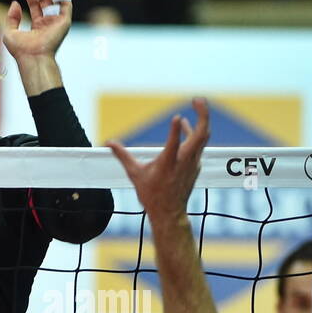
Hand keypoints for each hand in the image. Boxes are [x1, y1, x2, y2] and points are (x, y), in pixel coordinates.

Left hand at [2, 0, 71, 60]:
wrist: (33, 58)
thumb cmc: (21, 50)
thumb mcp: (10, 32)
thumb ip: (12, 18)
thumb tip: (15, 3)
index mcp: (38, 25)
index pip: (34, 3)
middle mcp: (48, 22)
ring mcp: (57, 21)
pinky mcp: (64, 21)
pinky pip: (66, 4)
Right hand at [107, 97, 210, 221]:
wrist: (169, 213)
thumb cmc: (151, 194)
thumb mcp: (134, 174)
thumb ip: (122, 155)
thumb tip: (108, 143)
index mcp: (168, 164)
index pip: (175, 145)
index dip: (176, 131)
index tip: (177, 116)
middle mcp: (184, 162)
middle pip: (201, 135)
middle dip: (203, 115)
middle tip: (198, 100)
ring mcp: (193, 163)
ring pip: (203, 138)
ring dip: (201, 120)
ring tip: (197, 105)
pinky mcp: (195, 165)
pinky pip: (199, 144)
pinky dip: (195, 132)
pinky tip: (188, 126)